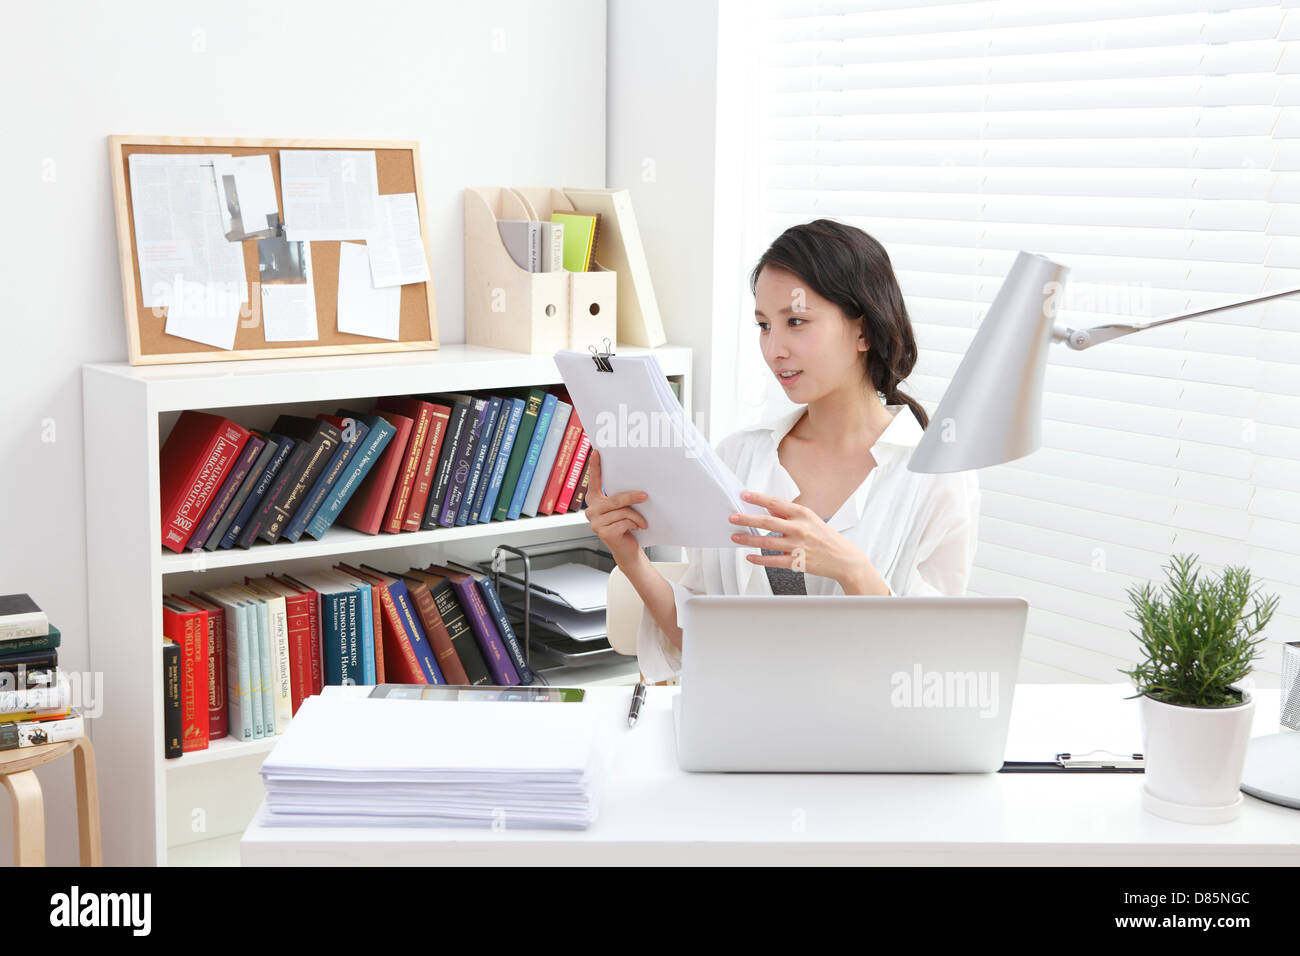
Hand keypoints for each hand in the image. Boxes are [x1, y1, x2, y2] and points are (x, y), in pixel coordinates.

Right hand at [583, 448, 648, 562]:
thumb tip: (635, 487)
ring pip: (622, 511)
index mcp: (594, 501)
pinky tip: (636, 529)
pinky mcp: (603, 532)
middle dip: (632, 497)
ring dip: (636, 517)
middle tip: (645, 496)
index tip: (597, 452)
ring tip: (641, 522)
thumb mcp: (622, 509)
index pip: (594, 481)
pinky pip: (625, 521)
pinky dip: (635, 524)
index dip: (595, 467)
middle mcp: (591, 510)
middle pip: (614, 499)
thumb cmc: (626, 526)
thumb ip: (620, 498)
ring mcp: (595, 522)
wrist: (627, 550)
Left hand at [728, 490, 887, 594]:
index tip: (744, 495)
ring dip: (748, 540)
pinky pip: (773, 560)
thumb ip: (789, 515)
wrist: (844, 558)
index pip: (775, 503)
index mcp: (803, 514)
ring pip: (766, 542)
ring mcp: (797, 546)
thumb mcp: (810, 520)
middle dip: (746, 519)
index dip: (757, 498)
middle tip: (732, 518)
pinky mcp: (796, 562)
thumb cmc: (827, 538)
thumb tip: (769, 510)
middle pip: (767, 522)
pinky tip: (749, 556)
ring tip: (735, 537)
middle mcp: (799, 528)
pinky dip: (759, 559)